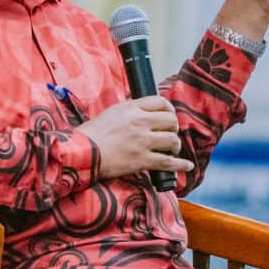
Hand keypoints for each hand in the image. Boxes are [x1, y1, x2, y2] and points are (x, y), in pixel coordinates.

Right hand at [77, 96, 193, 181]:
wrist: (82, 153)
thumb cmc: (91, 134)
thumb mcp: (110, 113)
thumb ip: (129, 111)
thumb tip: (142, 113)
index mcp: (131, 108)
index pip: (160, 102)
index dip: (169, 109)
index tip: (169, 115)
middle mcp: (140, 122)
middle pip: (171, 121)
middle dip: (174, 128)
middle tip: (170, 134)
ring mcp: (142, 142)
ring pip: (172, 140)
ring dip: (175, 145)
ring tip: (172, 149)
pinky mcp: (142, 160)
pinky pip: (168, 162)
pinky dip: (180, 165)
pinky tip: (187, 166)